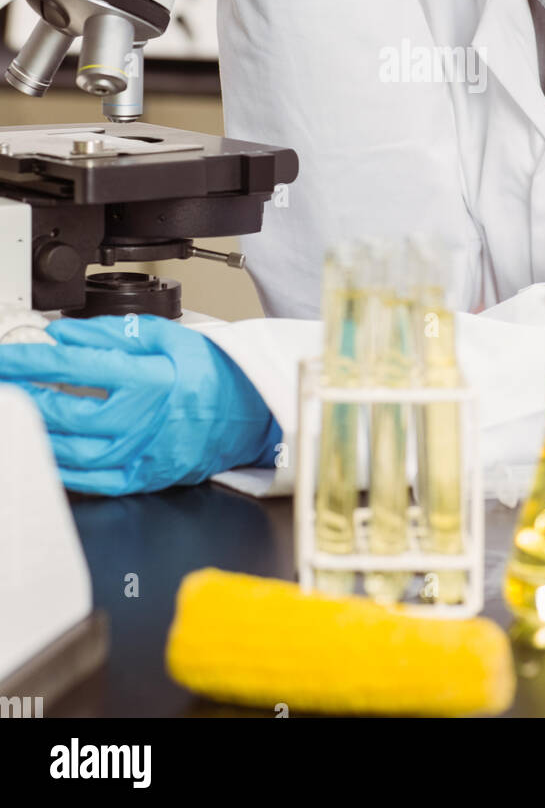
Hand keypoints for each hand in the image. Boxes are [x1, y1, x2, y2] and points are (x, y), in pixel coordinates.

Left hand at [0, 314, 279, 494]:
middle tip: (2, 385)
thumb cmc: (212, 374)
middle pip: (63, 414)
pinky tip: (46, 452)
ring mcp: (141, 454)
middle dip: (21, 398)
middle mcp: (140, 421)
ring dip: (35, 435)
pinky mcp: (144, 477)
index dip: (28, 362)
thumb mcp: (168, 336)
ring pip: (71, 452)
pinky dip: (63, 468)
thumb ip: (111, 334)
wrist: (250, 412)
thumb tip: (65, 336)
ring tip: (16, 417)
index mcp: (147, 379)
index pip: (71, 369)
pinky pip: (93, 481)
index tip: (5, 358)